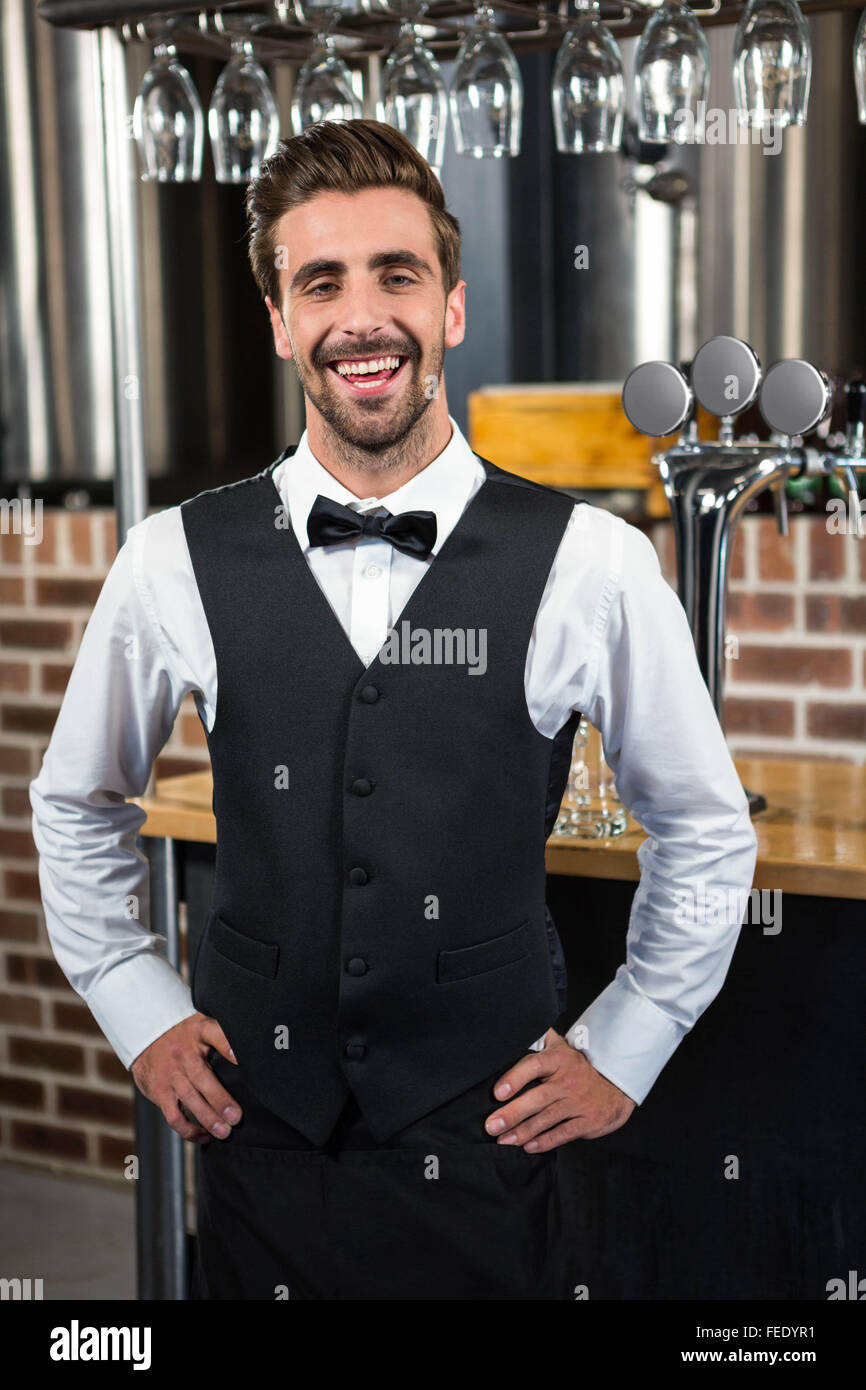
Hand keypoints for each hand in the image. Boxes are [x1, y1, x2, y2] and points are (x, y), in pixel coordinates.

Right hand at [130, 1012, 241, 1143]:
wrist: (145, 1035)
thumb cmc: (182, 1034)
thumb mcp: (202, 1025)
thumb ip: (223, 1037)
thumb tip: (242, 1056)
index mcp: (197, 1034)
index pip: (214, 1035)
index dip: (228, 1046)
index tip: (241, 1060)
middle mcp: (182, 1055)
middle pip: (203, 1078)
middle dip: (220, 1100)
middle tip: (236, 1118)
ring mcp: (170, 1076)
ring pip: (189, 1100)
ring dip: (207, 1119)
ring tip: (223, 1132)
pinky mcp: (159, 1092)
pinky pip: (174, 1116)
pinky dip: (188, 1130)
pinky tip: (204, 1136)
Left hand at [485, 1028, 635, 1152]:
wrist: (616, 1087)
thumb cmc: (578, 1068)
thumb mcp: (562, 1048)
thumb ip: (541, 1040)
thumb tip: (517, 1029)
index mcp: (558, 1060)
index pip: (534, 1066)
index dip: (514, 1078)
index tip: (497, 1093)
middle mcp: (568, 1081)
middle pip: (537, 1098)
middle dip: (512, 1114)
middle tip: (491, 1126)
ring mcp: (578, 1102)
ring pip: (547, 1119)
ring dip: (523, 1131)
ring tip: (503, 1140)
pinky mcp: (588, 1121)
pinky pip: (563, 1133)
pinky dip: (545, 1142)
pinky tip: (528, 1147)